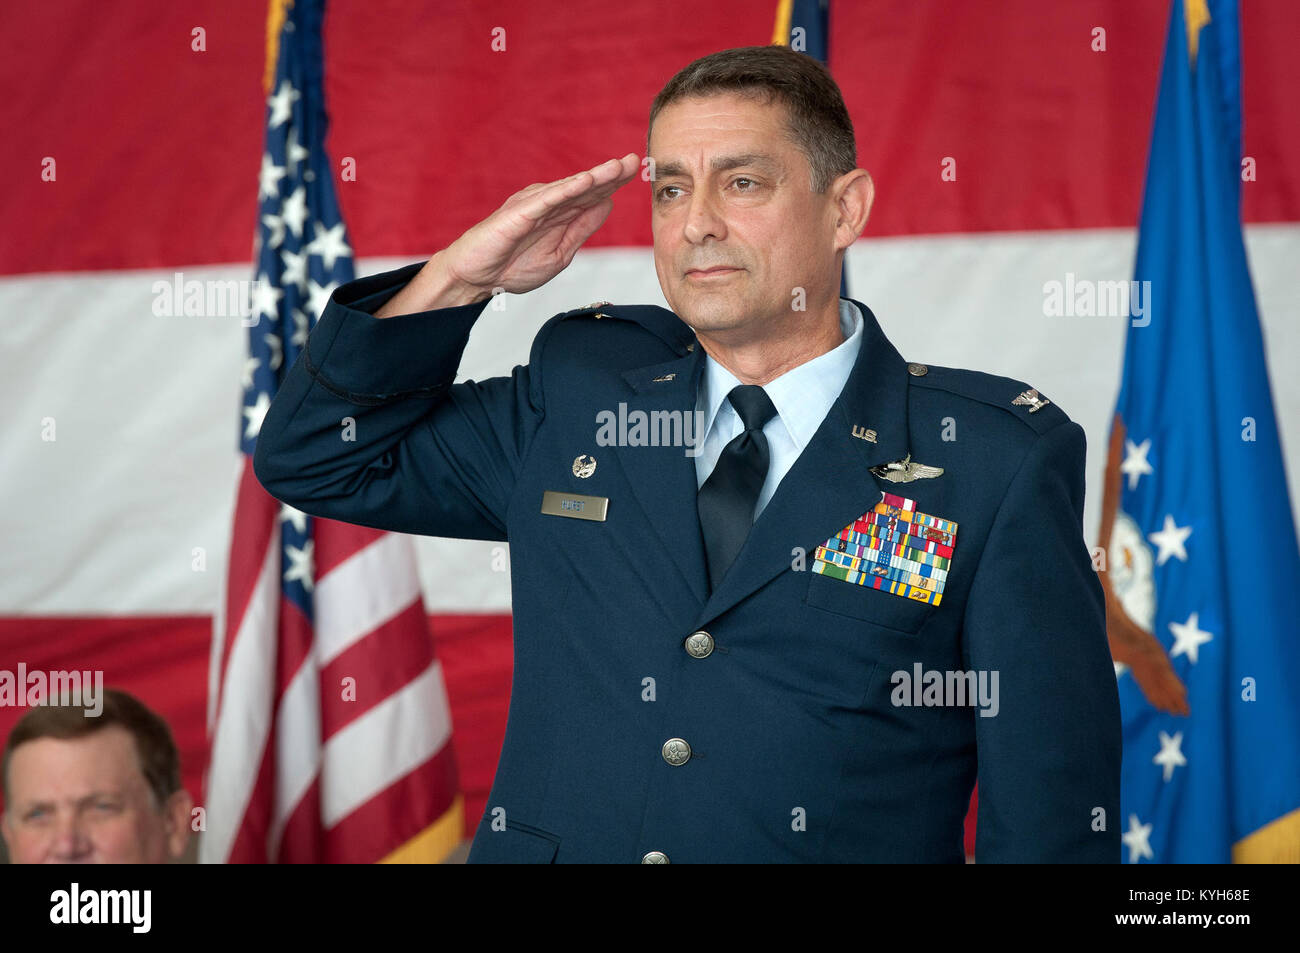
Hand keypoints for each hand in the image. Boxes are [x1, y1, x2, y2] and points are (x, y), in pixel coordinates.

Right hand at [378, 153, 640, 315]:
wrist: (475, 278)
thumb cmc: (511, 266)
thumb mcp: (560, 253)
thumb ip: (581, 228)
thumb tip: (607, 204)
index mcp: (559, 215)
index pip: (591, 197)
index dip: (613, 184)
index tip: (638, 173)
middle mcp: (548, 204)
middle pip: (584, 187)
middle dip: (610, 174)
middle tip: (635, 160)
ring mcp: (533, 206)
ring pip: (569, 188)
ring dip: (594, 177)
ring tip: (618, 167)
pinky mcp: (518, 213)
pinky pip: (547, 199)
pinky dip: (567, 189)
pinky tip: (586, 181)